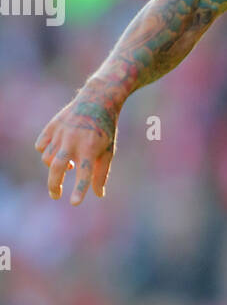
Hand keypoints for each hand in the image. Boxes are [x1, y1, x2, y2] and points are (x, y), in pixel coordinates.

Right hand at [35, 87, 119, 205]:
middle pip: (57, 168)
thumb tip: (98, 195)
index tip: (75, 203)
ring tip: (69, 164)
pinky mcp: (51, 126)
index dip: (79, 190)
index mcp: (90, 148)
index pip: (84, 174)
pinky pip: (40, 146)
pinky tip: (56, 151)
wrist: (96, 100)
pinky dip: (45, 152)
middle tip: (56, 195)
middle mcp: (73, 141)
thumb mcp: (108, 150)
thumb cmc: (104, 129)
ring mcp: (60, 133)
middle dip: (54, 186)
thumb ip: (101, 173)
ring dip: (54, 166)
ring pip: (47, 158)